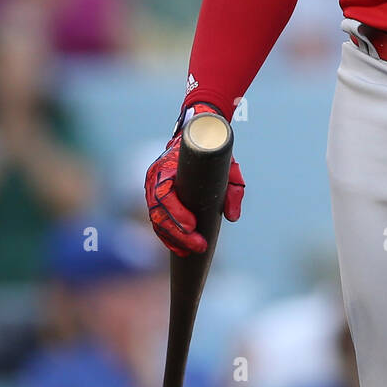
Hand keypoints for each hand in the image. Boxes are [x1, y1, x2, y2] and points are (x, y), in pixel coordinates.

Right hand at [144, 103, 243, 256]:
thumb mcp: (228, 166)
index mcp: (167, 166)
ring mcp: (152, 189)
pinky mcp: (156, 199)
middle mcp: (155, 178)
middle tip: (199, 246)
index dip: (176, 213)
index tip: (193, 226)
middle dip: (178, 233)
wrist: (197, 135)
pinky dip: (168, 237)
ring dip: (173, 239)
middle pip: (158, 212)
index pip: (164, 193)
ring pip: (156, 220)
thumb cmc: (212, 151)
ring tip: (192, 251)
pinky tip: (181, 249)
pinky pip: (158, 222)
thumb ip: (233, 189)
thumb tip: (232, 217)